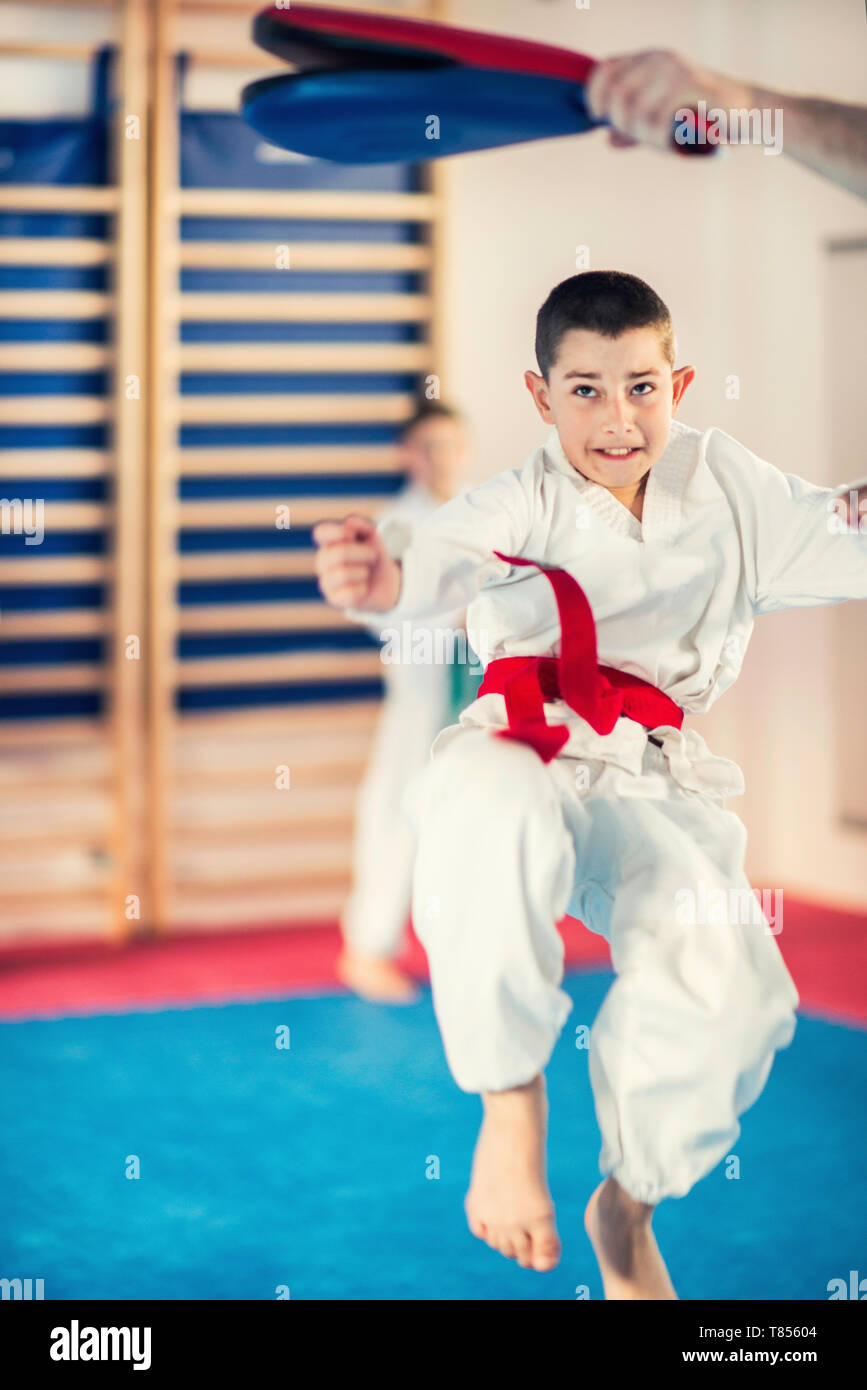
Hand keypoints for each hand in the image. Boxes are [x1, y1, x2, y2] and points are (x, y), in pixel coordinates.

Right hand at [312, 511, 401, 611]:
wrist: (385, 583)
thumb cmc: (373, 557)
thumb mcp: (372, 537)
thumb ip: (362, 525)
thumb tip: (349, 523)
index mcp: (329, 543)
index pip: (320, 533)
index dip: (337, 532)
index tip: (352, 535)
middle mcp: (323, 562)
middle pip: (340, 552)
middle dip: (364, 553)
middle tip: (373, 555)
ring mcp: (326, 581)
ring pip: (343, 573)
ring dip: (364, 571)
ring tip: (366, 573)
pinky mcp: (333, 599)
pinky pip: (350, 593)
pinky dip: (363, 589)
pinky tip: (363, 588)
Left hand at [585, 49, 753, 151]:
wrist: (748, 113)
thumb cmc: (702, 118)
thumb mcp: (662, 122)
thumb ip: (635, 129)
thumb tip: (608, 140)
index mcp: (648, 60)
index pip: (603, 71)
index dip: (594, 97)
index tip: (602, 118)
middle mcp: (658, 59)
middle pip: (615, 96)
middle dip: (623, 125)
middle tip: (644, 139)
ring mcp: (675, 70)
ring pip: (633, 111)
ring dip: (644, 137)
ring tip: (663, 144)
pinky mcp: (690, 85)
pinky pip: (655, 120)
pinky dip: (659, 140)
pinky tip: (673, 145)